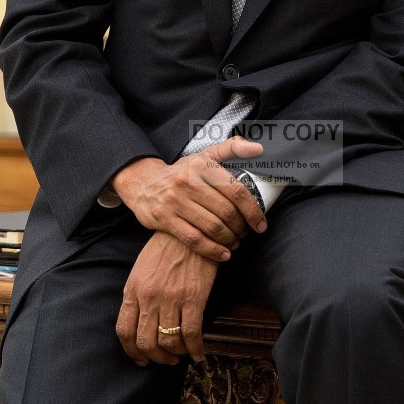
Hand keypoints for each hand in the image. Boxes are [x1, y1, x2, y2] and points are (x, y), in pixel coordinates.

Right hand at [110, 138, 267, 260]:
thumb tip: (259, 149)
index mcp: (202, 166)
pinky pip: (194, 239)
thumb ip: (232, 149)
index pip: (236, 191)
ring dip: (229, 240)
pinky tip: (223, 255)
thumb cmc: (181, 172)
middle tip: (245, 234)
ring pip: (212, 227)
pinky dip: (212, 250)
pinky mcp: (165, 219)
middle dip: (241, 228)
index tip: (260, 225)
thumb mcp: (204, 156)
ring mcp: (175, 201)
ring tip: (234, 243)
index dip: (252, 211)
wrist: (143, 183)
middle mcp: (189, 182)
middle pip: (226, 212)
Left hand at [116, 232, 219, 364]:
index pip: (124, 331)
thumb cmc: (166, 249)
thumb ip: (138, 295)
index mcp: (133, 290)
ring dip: (176, 355)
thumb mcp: (142, 270)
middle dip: (156, 357)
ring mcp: (170, 298)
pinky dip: (195, 350)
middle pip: (145, 342)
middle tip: (166, 360)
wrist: (190, 230)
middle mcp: (148, 297)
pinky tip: (199, 354)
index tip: (141, 359)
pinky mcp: (193, 297)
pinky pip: (192, 334)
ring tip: (182, 354)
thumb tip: (140, 322)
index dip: (132, 352)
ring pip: (168, 341)